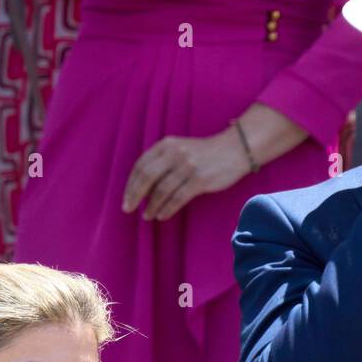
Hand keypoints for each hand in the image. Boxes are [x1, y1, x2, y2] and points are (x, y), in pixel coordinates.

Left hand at [122, 128, 249, 219]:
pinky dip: (167, 208)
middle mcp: (175, 153)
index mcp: (167, 145)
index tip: (126, 199)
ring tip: (147, 216)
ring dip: (151, 206)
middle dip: (135, 196)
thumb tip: (141, 188)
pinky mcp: (200, 179)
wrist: (235, 148)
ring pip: (161, 190)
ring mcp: (188, 166)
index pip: (141, 165)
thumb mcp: (180, 149)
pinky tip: (162, 215)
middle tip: (128, 209)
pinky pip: (178, 198)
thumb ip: (162, 162)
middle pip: (147, 177)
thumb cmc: (205, 153)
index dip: (131, 184)